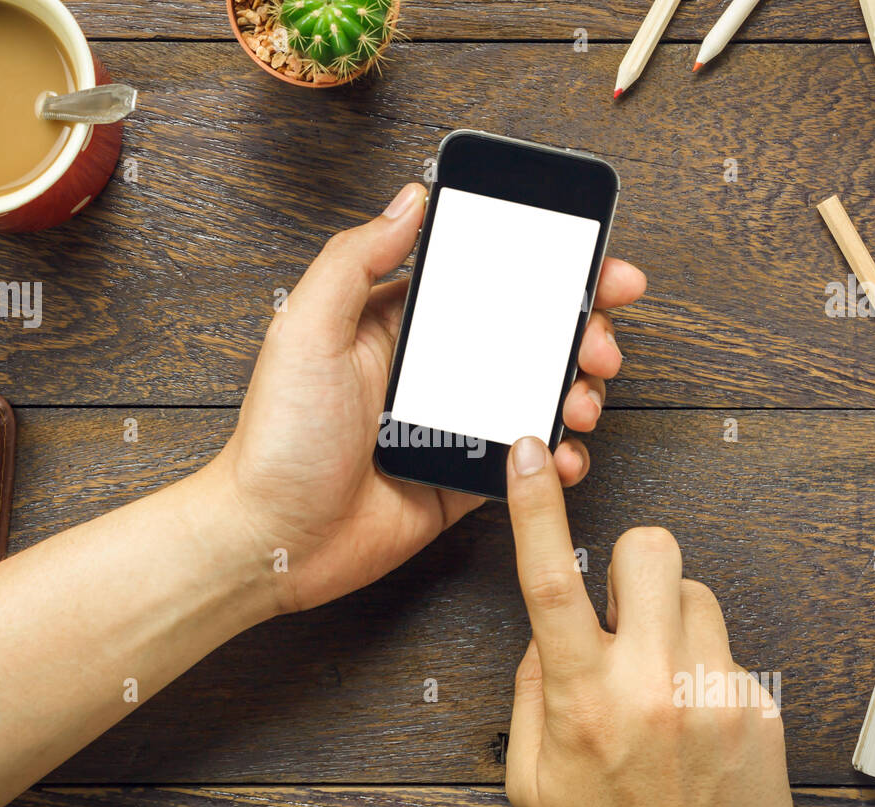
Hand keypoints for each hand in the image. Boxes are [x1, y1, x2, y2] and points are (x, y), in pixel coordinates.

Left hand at [209, 182, 645, 614]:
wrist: (275, 539)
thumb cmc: (278, 439)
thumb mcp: (307, 330)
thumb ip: (356, 260)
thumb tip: (410, 199)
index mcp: (400, 326)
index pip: (488, 281)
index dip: (548, 269)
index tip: (595, 263)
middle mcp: (434, 370)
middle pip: (530, 335)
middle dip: (582, 330)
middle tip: (600, 341)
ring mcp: (455, 426)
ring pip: (539, 395)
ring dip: (577, 390)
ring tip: (582, 399)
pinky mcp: (467, 479)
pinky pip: (529, 462)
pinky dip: (558, 458)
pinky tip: (563, 455)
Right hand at [502, 437, 793, 806]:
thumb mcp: (530, 779)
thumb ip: (532, 692)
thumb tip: (548, 633)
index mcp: (583, 698)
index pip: (550, 582)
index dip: (535, 508)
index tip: (528, 456)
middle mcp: (652, 685)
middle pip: (651, 550)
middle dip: (631, 564)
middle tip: (625, 608)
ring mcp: (715, 692)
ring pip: (696, 593)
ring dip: (673, 620)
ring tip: (663, 680)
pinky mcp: (760, 705)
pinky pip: (729, 647)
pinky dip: (707, 668)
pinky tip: (697, 721)